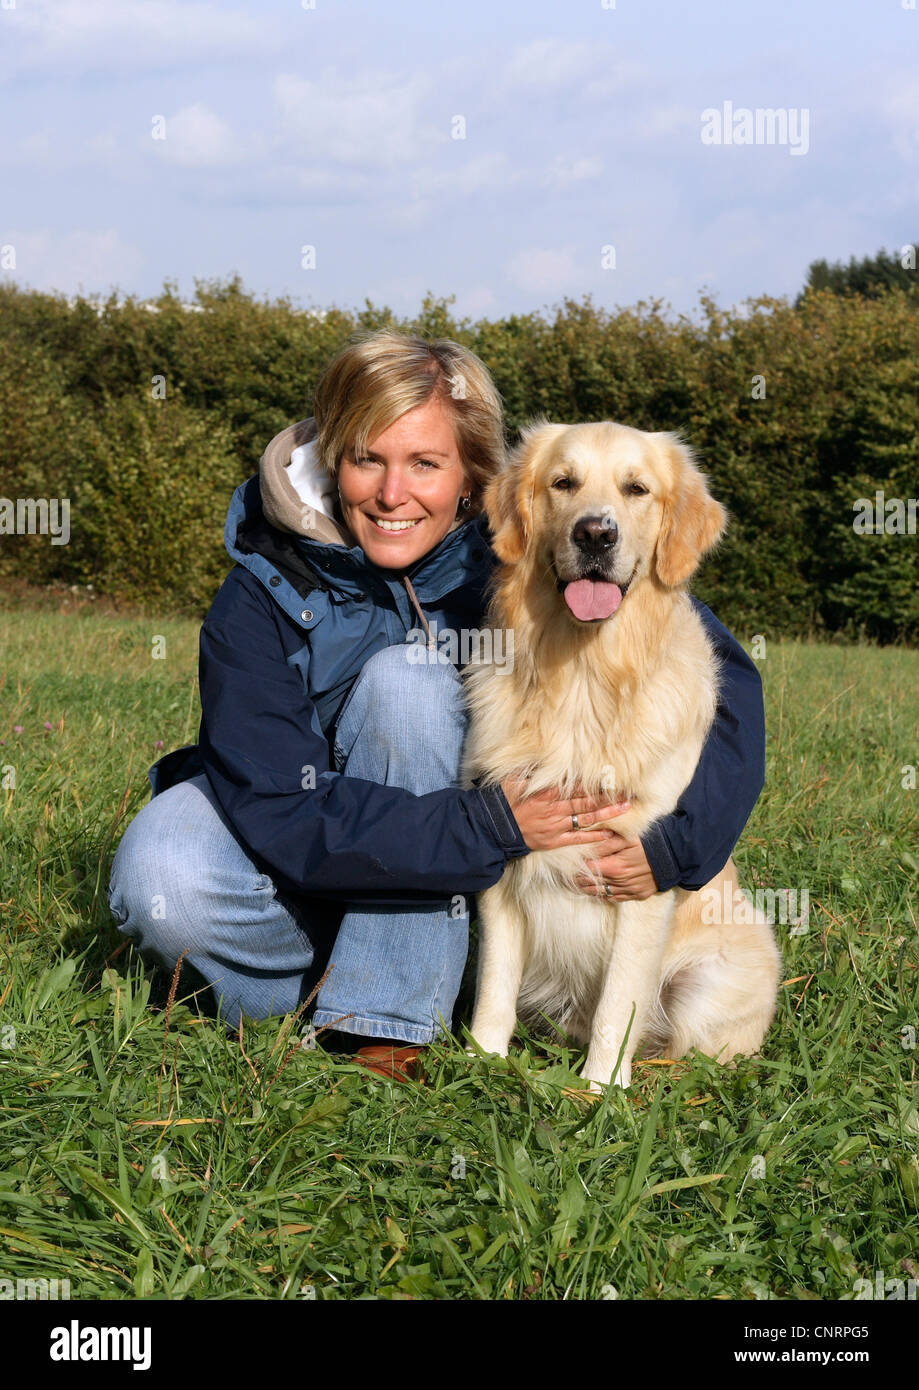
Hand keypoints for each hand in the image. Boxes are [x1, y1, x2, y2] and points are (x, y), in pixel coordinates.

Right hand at [499, 775, 630, 852]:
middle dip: (608, 798)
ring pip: (586, 818)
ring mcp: (556, 826)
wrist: (494, 828)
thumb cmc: (503, 801)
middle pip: (587, 801)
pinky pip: (577, 839)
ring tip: (624, 809)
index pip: (577, 786)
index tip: (613, 778)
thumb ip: (532, 770)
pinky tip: (609, 834)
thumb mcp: (514, 779)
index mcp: (547, 792)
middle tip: (628, 794)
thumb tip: (544, 757)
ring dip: (607, 814)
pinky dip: (593, 837)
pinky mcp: (554, 840)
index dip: (596, 783)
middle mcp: (555, 809)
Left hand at [575, 832, 657, 900]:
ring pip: (602, 893)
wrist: (674, 855)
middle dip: (579, 880)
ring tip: (580, 885)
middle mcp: (620, 882)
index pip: (588, 871)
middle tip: (570, 876)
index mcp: (615, 867)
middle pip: (592, 884)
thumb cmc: (649, 842)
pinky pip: (616, 898)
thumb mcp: (626, 838)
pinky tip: (599, 892)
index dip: (577, 868)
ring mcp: (629, 890)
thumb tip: (588, 846)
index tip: (570, 865)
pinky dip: (605, 895)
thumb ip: (606, 843)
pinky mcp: (638, 894)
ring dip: (589, 889)